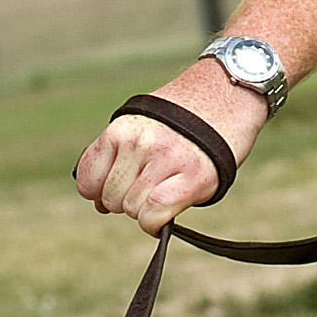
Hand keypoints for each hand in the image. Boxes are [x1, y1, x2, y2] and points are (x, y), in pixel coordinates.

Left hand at [76, 59, 267, 235]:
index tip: (119, 188)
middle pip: (111, 199)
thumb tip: (98, 204)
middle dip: (126, 201)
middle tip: (152, 185)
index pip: (87, 180)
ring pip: (132, 209)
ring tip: (166, 189)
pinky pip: (153, 215)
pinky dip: (155, 224)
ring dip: (146, 211)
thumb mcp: (140, 124)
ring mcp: (163, 159)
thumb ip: (116, 157)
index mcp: (120, 129)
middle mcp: (138, 142)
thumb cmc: (185, 117)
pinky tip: (167, 214)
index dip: (99, 192)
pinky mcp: (190, 177)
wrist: (230, 93)